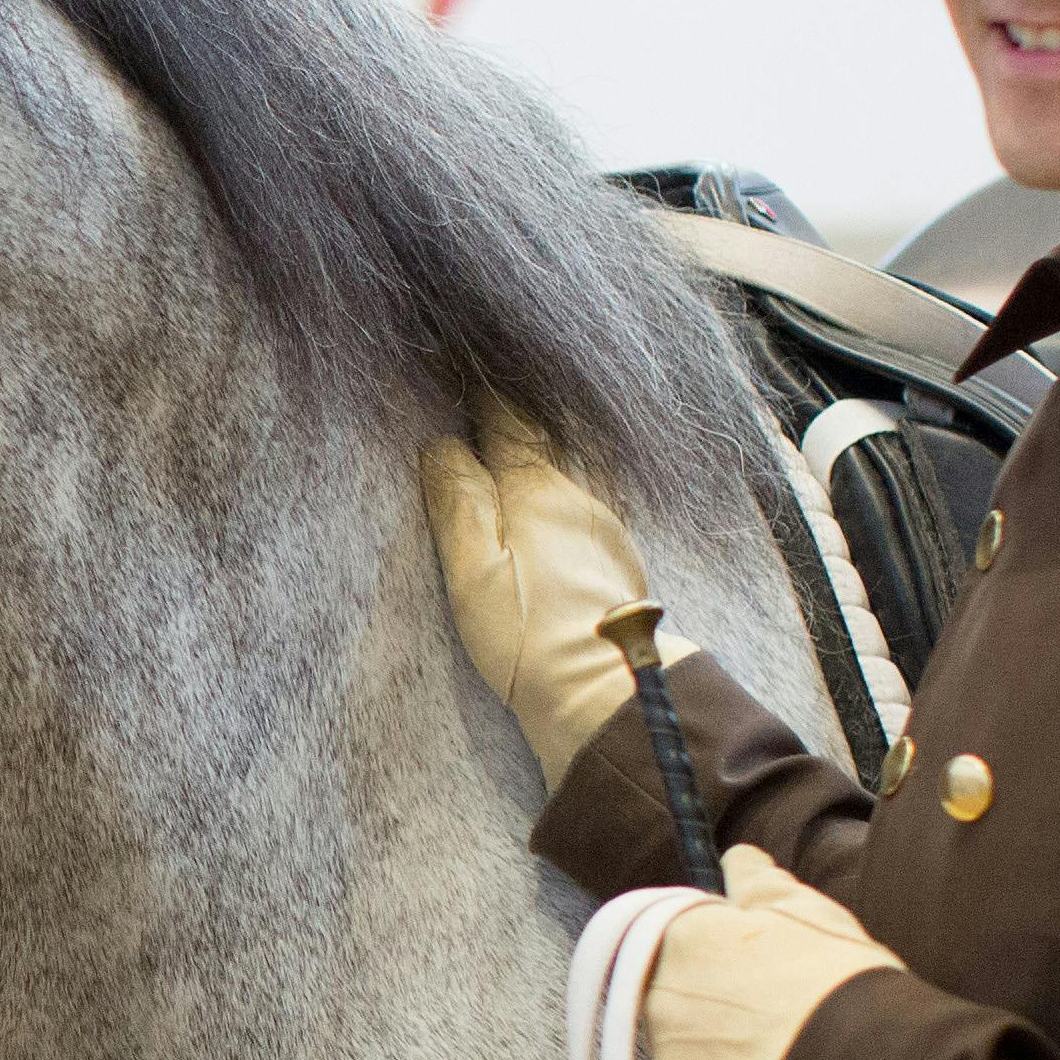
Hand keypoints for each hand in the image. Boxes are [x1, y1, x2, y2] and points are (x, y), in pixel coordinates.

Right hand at [418, 417, 669, 788]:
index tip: (465, 370)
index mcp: (536, 490)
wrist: (601, 689)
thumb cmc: (524, 634)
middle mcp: (580, 495)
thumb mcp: (473, 567)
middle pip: (549, 435)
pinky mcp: (617, 559)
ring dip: (550, 443)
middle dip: (519, 412)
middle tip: (492, 393)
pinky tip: (559, 494)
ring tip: (524, 435)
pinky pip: (591, 496)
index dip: (485, 392)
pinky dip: (570, 479)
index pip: (509, 421)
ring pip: (576, 463)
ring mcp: (605, 526)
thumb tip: (442, 445)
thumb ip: (457, 500)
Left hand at [645, 846, 897, 1059]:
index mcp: (680, 944)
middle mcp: (660, 1009)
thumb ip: (760, 883)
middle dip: (722, 1016)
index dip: (721, 960)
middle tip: (782, 1023)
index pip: (679, 946)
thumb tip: (739, 860)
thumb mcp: (810, 915)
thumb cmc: (842, 988)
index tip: (758, 974)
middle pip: (681, 1009)